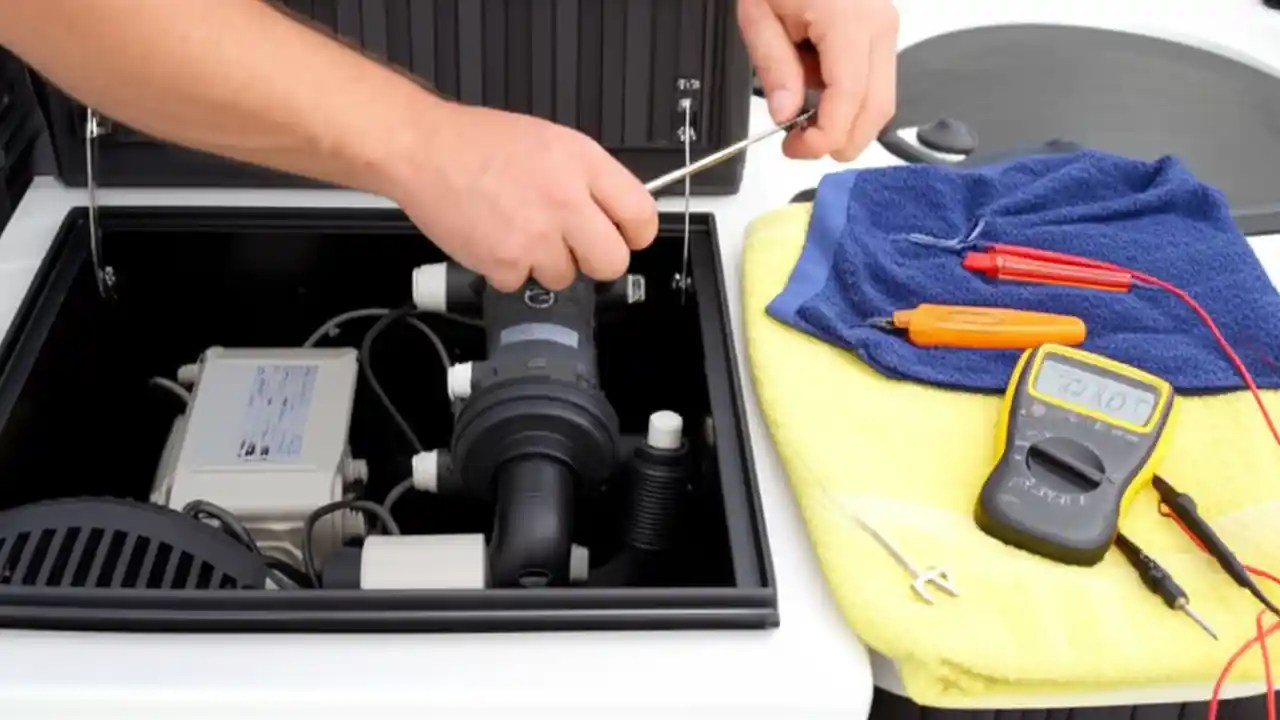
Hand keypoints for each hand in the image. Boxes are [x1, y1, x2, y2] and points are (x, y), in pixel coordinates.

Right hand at [389, 102, 658, 291]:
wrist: (424, 149)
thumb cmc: (480, 143)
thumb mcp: (552, 141)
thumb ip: (589, 179)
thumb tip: (616, 214)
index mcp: (583, 163)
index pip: (641, 216)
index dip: (634, 233)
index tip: (624, 237)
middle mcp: (565, 200)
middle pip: (612, 261)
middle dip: (595, 260)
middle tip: (574, 246)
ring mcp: (536, 235)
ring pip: (565, 277)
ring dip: (545, 264)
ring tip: (520, 231)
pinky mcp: (505, 262)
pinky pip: (521, 283)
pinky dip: (507, 269)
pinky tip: (495, 238)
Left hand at [738, 0, 898, 161]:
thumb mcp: (758, 15)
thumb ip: (775, 68)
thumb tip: (788, 114)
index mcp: (848, 21)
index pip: (850, 101)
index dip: (825, 137)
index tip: (796, 149)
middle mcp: (878, 25)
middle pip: (878, 110)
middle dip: (840, 140)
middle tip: (799, 145)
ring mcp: (885, 26)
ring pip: (880, 99)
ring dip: (842, 118)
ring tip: (800, 107)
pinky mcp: (880, 30)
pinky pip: (873, 79)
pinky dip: (846, 96)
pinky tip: (814, 82)